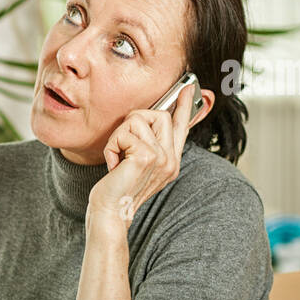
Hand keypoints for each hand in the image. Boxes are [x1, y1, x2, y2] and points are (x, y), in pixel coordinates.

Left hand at [88, 81, 193, 228]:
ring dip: (118, 137)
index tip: (188, 87)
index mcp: (170, 161)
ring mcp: (162, 158)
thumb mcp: (135, 165)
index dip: (184, 105)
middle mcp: (170, 159)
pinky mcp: (147, 156)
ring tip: (117, 159)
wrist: (111, 212)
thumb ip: (145, 145)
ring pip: (138, 119)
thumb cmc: (117, 190)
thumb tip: (142, 121)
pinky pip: (124, 133)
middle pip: (159, 114)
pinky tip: (113, 165)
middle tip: (122, 146)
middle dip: (133, 122)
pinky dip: (112, 146)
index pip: (182, 127)